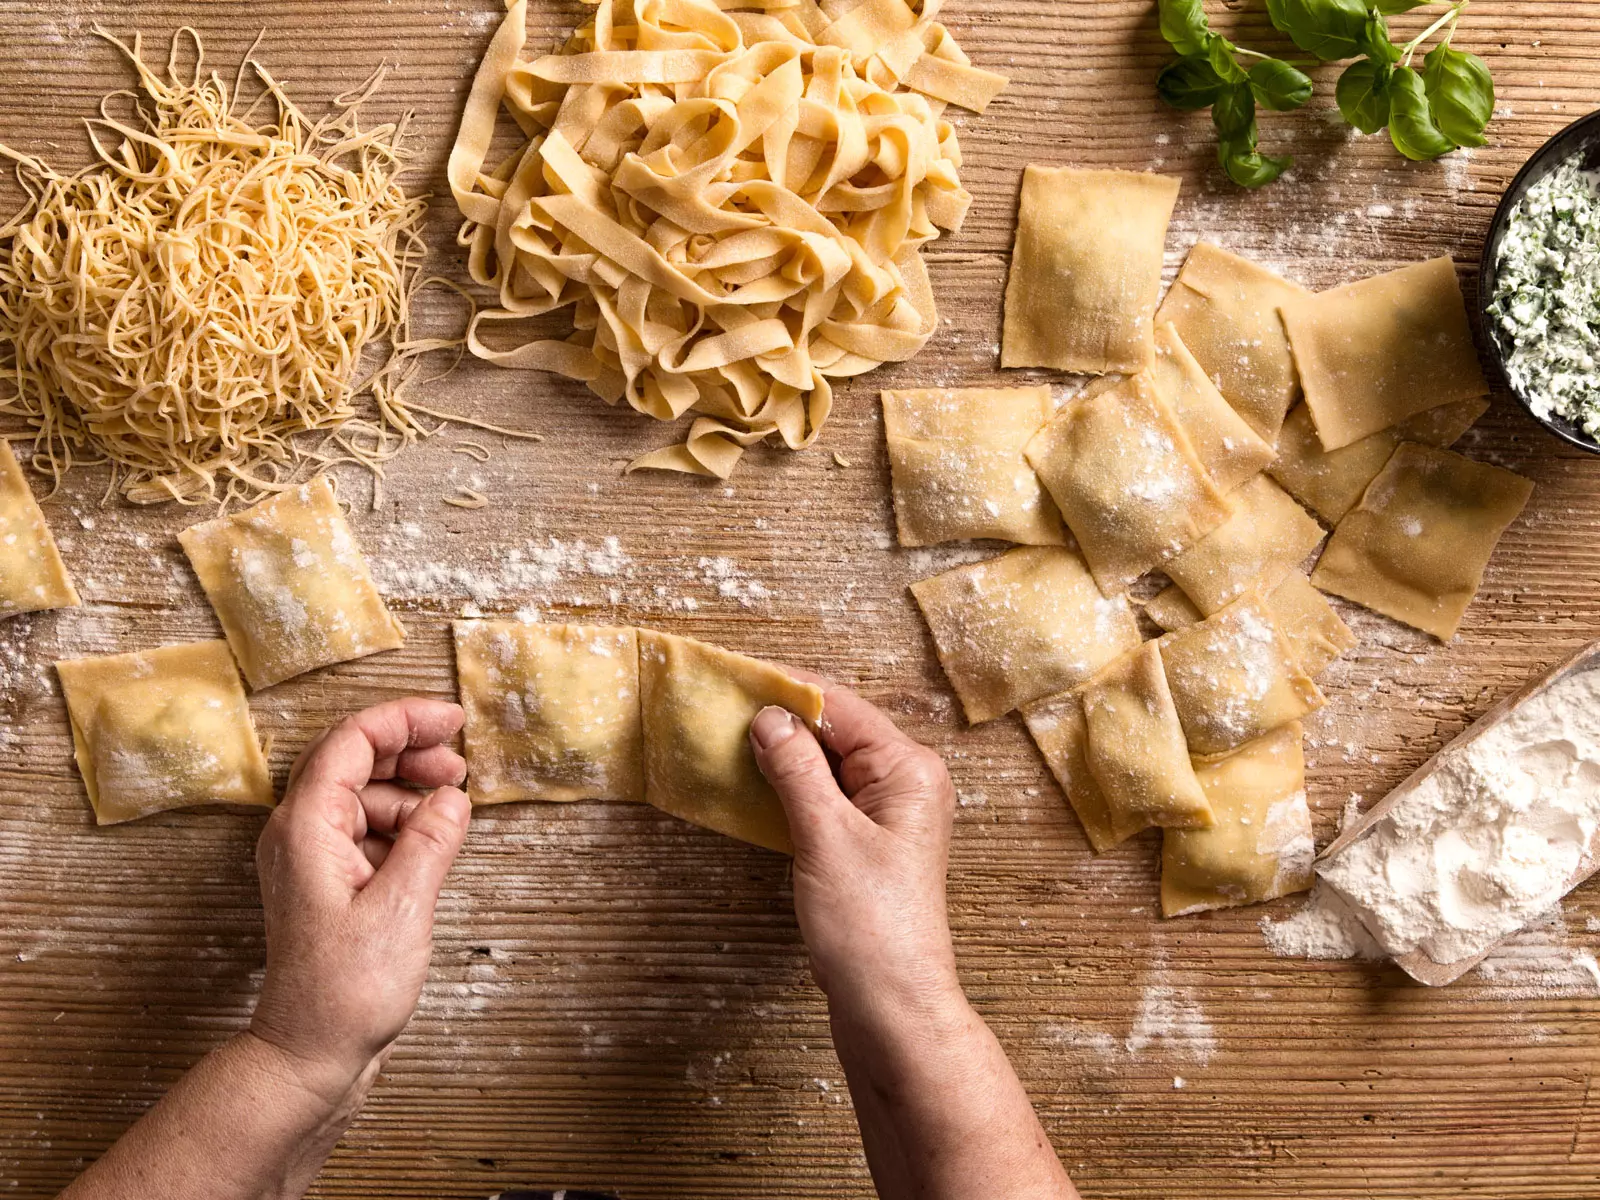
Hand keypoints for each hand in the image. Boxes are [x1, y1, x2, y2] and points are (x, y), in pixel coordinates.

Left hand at [249, 697, 471, 1099]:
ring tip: (452, 807)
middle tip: (459, 763)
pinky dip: (402, 825)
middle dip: (409, 751)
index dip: (403, 719)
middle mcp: (299, 834)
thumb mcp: (403, 908)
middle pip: (353, 761)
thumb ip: (431, 841)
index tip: (452, 719)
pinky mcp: (329, 883)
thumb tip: (452, 797)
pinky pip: (365, 830)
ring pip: (362, 795)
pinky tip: (433, 842)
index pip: (351, 740)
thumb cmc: (345, 991)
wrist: (310, 1055)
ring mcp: (311, 859)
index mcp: (306, 828)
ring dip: (409, 791)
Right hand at [749, 681, 961, 1028]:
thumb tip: (769, 717)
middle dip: (783, 718)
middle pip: (837, 730)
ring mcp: (889, 814)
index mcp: (909, 769)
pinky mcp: (868, 843)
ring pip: (828, 763)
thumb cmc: (870, 926)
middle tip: (722, 705)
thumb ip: (796, 770)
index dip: (787, 689)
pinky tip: (755, 783)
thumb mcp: (826, 837)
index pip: (841, 707)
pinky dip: (791, 786)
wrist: (893, 1007)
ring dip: (783, 752)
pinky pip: (827, 796)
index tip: (735, 676)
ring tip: (729, 737)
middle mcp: (906, 782)